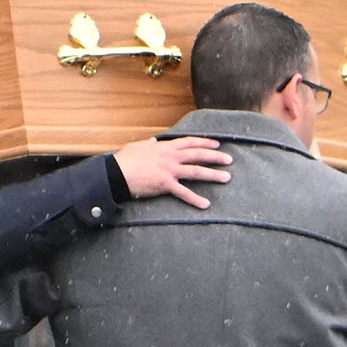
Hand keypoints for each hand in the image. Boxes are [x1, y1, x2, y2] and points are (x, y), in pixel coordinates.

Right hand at [112, 136, 229, 207]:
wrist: (116, 173)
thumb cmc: (124, 160)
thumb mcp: (138, 146)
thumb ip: (149, 144)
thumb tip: (154, 141)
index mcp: (165, 147)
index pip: (190, 142)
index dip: (205, 142)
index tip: (217, 144)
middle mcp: (171, 157)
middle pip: (198, 155)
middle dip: (216, 156)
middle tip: (229, 160)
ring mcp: (169, 171)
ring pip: (196, 171)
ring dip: (213, 175)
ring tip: (226, 178)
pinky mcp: (165, 185)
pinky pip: (183, 193)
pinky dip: (195, 199)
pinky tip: (205, 205)